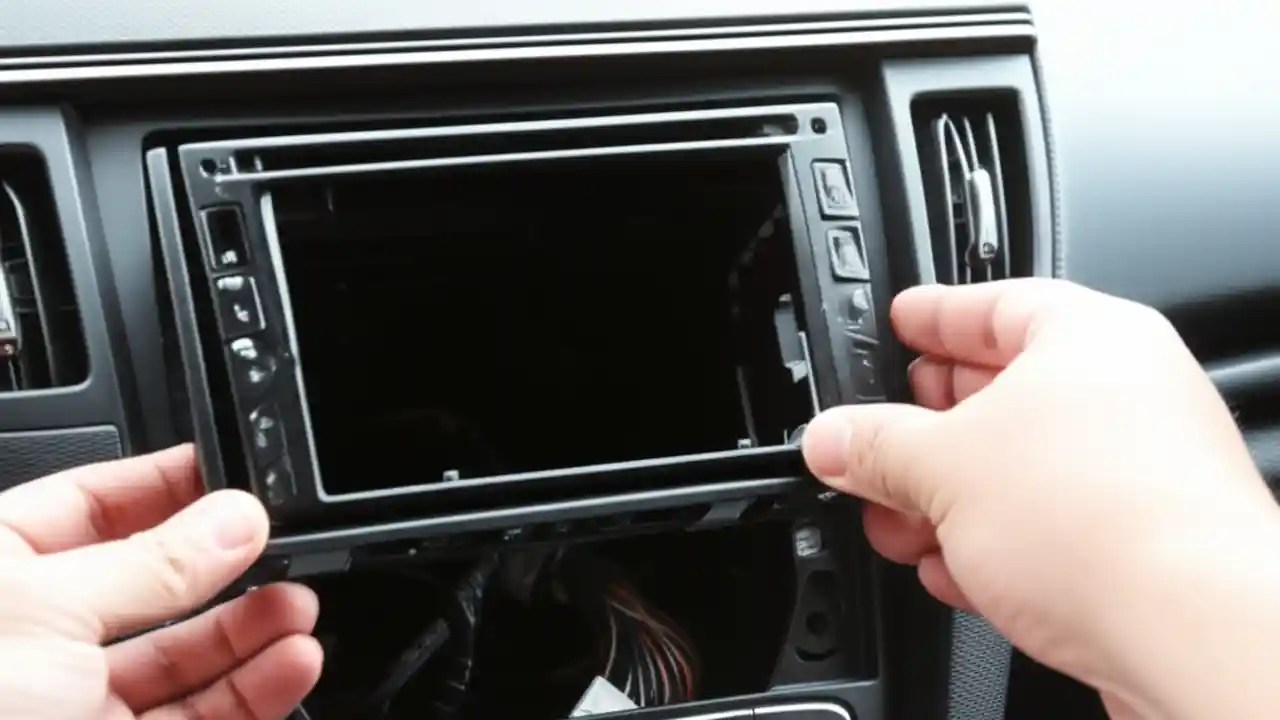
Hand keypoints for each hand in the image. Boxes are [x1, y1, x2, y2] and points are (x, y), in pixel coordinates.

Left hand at [0, 445, 321, 718]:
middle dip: (222, 565)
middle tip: (279, 546)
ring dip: (249, 631)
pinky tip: (289, 663)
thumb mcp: (46, 613)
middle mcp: (36, 639)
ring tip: (297, 609)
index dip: (163, 485)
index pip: (90, 505)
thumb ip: (154, 563)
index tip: (233, 475)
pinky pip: (198, 717)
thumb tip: (233, 518)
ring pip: (182, 657)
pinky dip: (252, 691)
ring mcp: (75, 705)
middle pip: (151, 583)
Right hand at [802, 279, 1279, 719]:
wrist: (1192, 636)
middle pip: (1002, 393)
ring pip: (1019, 470)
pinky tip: (952, 569)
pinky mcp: (1141, 545)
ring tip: (897, 521)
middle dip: (924, 428)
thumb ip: (873, 445)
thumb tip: (833, 439)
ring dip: (946, 499)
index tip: (902, 322)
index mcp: (1092, 339)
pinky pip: (1049, 528)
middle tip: (872, 442)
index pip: (998, 303)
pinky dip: (992, 543)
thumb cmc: (1106, 525)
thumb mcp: (943, 467)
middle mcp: (1127, 397)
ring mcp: (1139, 473)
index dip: (936, 314)